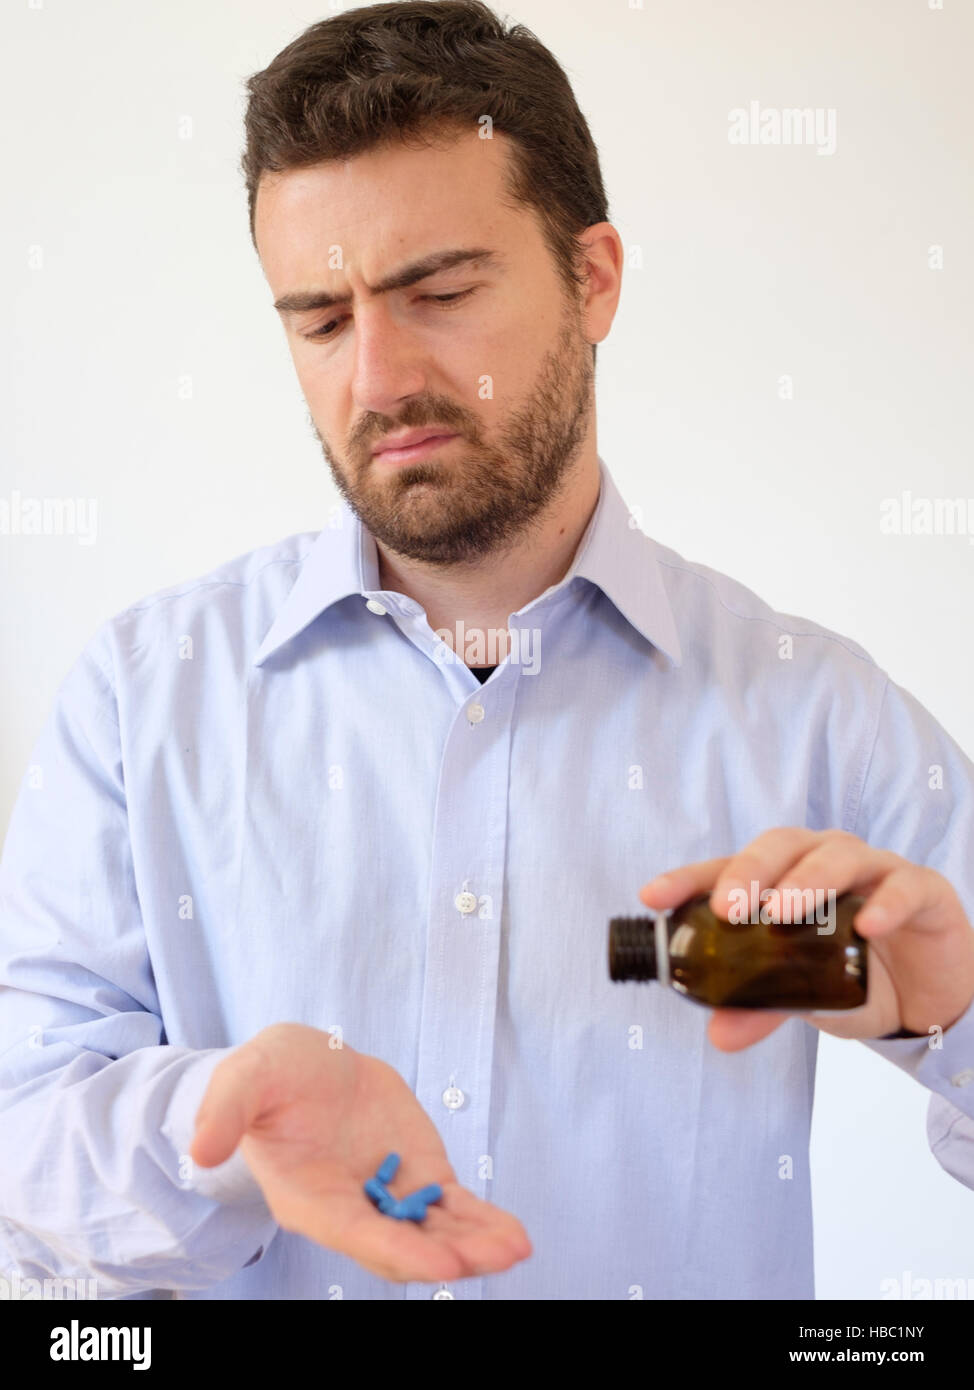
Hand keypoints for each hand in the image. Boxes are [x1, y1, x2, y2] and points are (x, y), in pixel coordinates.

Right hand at [189, 1023, 531, 1282]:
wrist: (305, 1065)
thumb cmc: (269, 1075)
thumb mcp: (244, 1077)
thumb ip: (226, 1110)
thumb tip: (200, 1147)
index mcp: (307, 1197)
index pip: (354, 1233)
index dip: (396, 1249)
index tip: (440, 1264)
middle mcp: (351, 1208)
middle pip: (402, 1244)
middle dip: (447, 1254)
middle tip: (492, 1257)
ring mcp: (388, 1194)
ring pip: (436, 1232)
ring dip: (475, 1244)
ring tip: (515, 1246)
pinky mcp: (417, 1173)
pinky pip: (453, 1206)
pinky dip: (481, 1221)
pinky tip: (512, 1234)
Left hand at [639, 828, 973, 1051]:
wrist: (929, 1000)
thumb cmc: (857, 979)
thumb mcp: (804, 999)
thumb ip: (763, 1007)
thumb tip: (719, 1034)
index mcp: (785, 878)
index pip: (730, 867)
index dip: (690, 878)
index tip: (653, 896)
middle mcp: (825, 862)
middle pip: (782, 845)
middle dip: (750, 871)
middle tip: (728, 908)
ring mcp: (875, 871)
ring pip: (839, 854)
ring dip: (808, 880)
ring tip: (784, 912)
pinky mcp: (924, 891)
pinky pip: (906, 885)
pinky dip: (886, 903)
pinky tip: (868, 926)